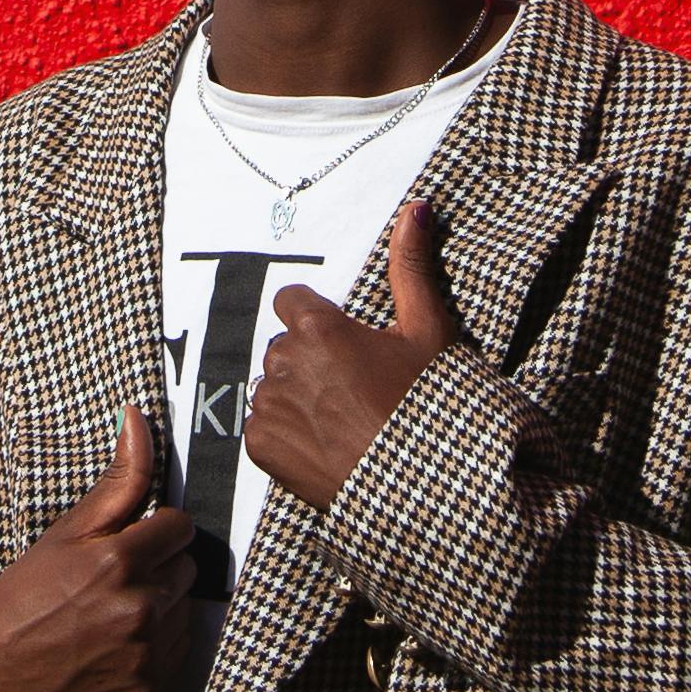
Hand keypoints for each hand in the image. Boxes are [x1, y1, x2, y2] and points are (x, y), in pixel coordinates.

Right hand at [0, 410, 197, 691]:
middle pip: (187, 568)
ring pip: (185, 609)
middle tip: (112, 579)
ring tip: (113, 611)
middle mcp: (140, 608)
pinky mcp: (150, 688)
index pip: (180, 527)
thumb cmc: (27, 591)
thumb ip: (118, 477)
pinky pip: (180, 650)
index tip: (126, 544)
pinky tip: (120, 642)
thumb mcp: (69, 529)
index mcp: (121, 560)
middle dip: (158, 568)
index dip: (154, 532)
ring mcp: (147, 652)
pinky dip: (158, 644)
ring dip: (161, 606)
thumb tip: (138, 418)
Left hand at [242, 199, 463, 508]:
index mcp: (319, 327)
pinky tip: (323, 444)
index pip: (291, 302)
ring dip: (296, 396)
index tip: (344, 344)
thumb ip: (411, 266)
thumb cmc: (430, 406)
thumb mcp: (429, 332)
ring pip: (273, 386)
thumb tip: (417, 206)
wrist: (423, 486)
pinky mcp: (260, 446)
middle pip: (285, 346)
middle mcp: (284, 361)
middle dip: (310, 360)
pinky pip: (262, 425)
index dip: (318, 320)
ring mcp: (269, 405)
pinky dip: (286, 433)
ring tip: (342, 420)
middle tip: (354, 389)